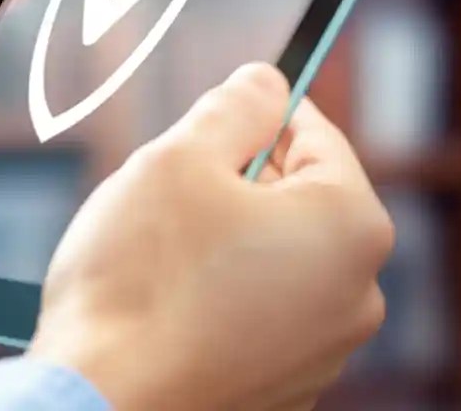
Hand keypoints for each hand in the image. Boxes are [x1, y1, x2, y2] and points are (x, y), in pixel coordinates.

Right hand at [28, 64, 393, 410]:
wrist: (103, 403)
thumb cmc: (140, 280)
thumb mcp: (178, 157)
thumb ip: (233, 107)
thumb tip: (265, 82)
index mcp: (349, 225)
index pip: (313, 134)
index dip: (256, 116)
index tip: (212, 118)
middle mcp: (357, 295)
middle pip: (296, 200)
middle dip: (235, 185)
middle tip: (170, 196)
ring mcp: (323, 352)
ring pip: (273, 260)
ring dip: (224, 243)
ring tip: (159, 257)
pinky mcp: (283, 391)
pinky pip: (256, 317)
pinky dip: (218, 301)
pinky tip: (166, 306)